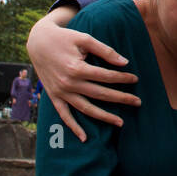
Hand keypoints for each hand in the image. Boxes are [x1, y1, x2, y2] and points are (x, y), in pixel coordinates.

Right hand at [27, 9, 139, 141]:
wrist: (38, 41)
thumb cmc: (64, 37)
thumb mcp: (84, 39)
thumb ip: (105, 50)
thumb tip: (125, 62)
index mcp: (77, 68)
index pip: (106, 76)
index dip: (122, 78)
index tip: (136, 79)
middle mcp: (69, 83)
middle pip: (100, 94)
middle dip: (121, 98)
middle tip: (138, 102)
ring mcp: (61, 92)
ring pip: (86, 108)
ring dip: (104, 116)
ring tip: (121, 123)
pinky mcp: (54, 96)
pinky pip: (64, 115)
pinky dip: (73, 127)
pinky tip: (84, 138)